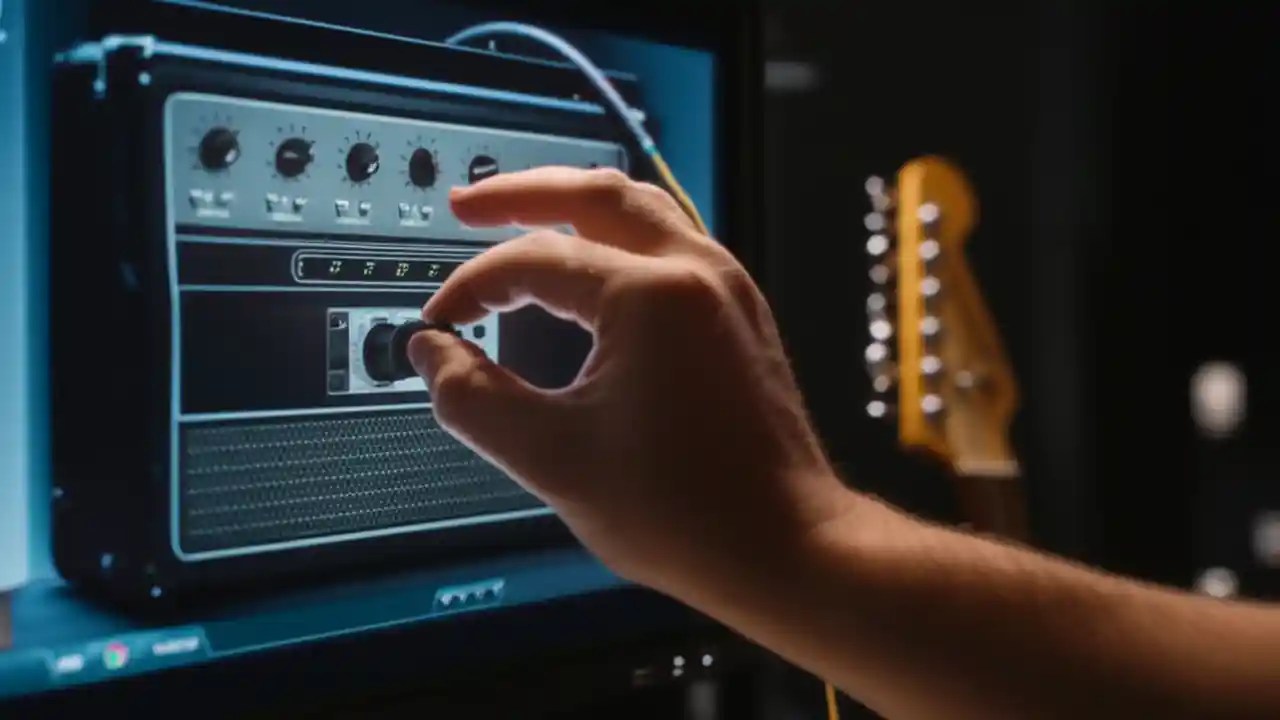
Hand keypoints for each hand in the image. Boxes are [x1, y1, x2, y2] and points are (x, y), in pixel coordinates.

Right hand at [408, 167, 850, 597]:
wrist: (786, 546)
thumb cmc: (686, 513)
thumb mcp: (553, 459)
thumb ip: (473, 399)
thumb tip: (432, 353)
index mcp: (651, 297)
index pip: (533, 260)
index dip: (471, 287)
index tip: (440, 324)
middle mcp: (697, 274)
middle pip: (596, 194)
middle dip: (523, 193)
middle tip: (470, 203)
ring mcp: (727, 291)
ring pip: (643, 210)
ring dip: (576, 203)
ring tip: (524, 211)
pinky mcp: (739, 316)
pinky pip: (672, 243)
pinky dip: (619, 236)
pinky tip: (592, 262)